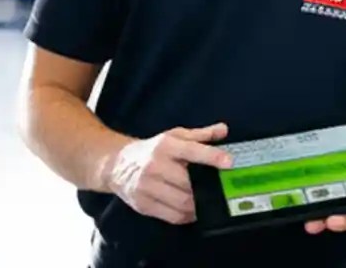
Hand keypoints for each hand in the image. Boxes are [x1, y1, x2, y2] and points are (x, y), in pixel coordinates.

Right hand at [106, 123, 232, 224]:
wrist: (116, 164)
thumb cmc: (151, 150)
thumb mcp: (174, 136)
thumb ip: (200, 135)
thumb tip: (224, 130)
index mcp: (165, 146)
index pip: (191, 150)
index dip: (212, 156)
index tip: (229, 162)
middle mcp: (154, 166)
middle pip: (188, 182)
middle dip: (206, 188)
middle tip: (221, 190)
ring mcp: (147, 187)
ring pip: (181, 202)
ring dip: (199, 205)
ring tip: (209, 202)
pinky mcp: (143, 205)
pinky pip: (172, 216)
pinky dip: (187, 216)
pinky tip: (193, 211)